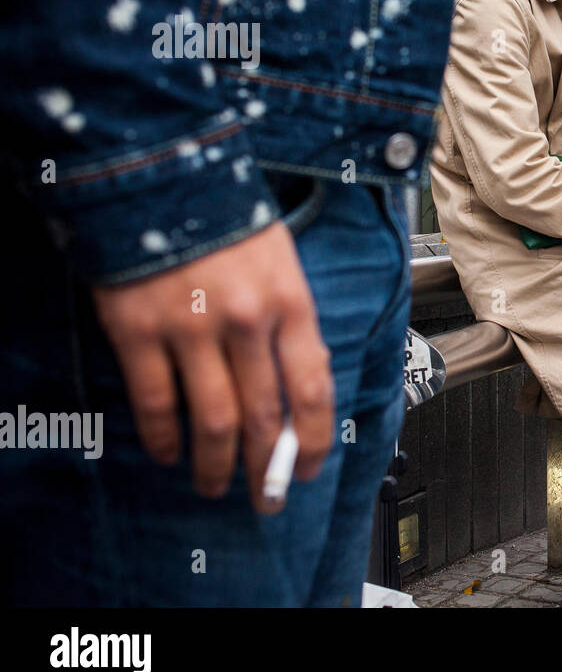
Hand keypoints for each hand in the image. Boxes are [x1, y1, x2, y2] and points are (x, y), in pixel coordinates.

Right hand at [91, 223, 333, 514]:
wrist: (162, 174)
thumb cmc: (227, 218)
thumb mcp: (281, 262)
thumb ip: (291, 321)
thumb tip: (302, 384)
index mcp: (291, 302)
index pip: (313, 389)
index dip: (312, 440)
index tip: (307, 469)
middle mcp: (247, 320)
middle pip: (263, 416)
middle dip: (266, 468)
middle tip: (265, 497)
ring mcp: (191, 327)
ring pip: (213, 420)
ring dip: (216, 464)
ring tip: (215, 485)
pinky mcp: (139, 329)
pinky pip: (157, 401)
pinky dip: (164, 437)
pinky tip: (170, 453)